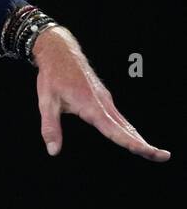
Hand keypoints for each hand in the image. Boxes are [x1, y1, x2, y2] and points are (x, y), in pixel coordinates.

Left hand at [33, 27, 169, 161]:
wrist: (59, 51)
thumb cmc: (52, 76)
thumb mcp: (46, 102)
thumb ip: (50, 128)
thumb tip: (53, 151)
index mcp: (91, 106)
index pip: (114, 130)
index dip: (131, 143)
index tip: (147, 151)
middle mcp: (103, 103)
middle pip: (127, 129)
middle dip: (144, 145)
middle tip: (163, 157)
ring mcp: (106, 100)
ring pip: (125, 123)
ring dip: (139, 139)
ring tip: (153, 153)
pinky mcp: (104, 99)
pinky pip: (119, 118)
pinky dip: (130, 130)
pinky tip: (135, 139)